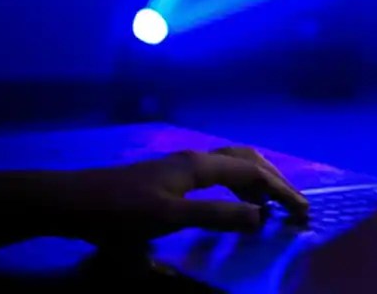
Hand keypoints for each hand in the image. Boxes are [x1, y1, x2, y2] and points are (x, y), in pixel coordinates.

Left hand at [47, 147, 309, 244]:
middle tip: (295, 207)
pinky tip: (230, 204)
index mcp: (200, 166)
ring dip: (256, 181)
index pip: (254, 175)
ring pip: (231, 163)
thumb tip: (260, 216)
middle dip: (275, 181)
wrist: (72, 202)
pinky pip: (217, 173)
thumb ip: (216, 216)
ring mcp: (180, 165)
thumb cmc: (118, 212)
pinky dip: (236, 185)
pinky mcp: (168, 176)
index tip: (304, 215)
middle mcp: (195, 159)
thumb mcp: (169, 218)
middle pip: (248, 160)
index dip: (282, 193)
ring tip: (269, 206)